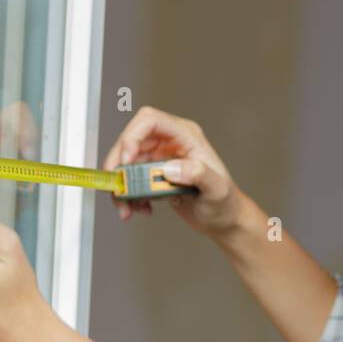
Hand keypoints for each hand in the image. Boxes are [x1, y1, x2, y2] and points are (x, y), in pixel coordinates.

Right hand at [102, 105, 241, 236]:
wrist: (225, 220)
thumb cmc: (226, 203)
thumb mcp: (216, 189)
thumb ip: (197, 175)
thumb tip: (170, 168)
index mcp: (187, 136)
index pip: (151, 121)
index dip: (132, 137)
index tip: (126, 162)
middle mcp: (172, 143)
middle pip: (131, 140)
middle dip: (118, 164)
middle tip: (116, 188)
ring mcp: (162, 158)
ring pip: (127, 163)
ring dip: (121, 185)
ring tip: (128, 208)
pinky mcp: (155, 175)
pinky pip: (131, 179)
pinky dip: (128, 196)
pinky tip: (141, 209)